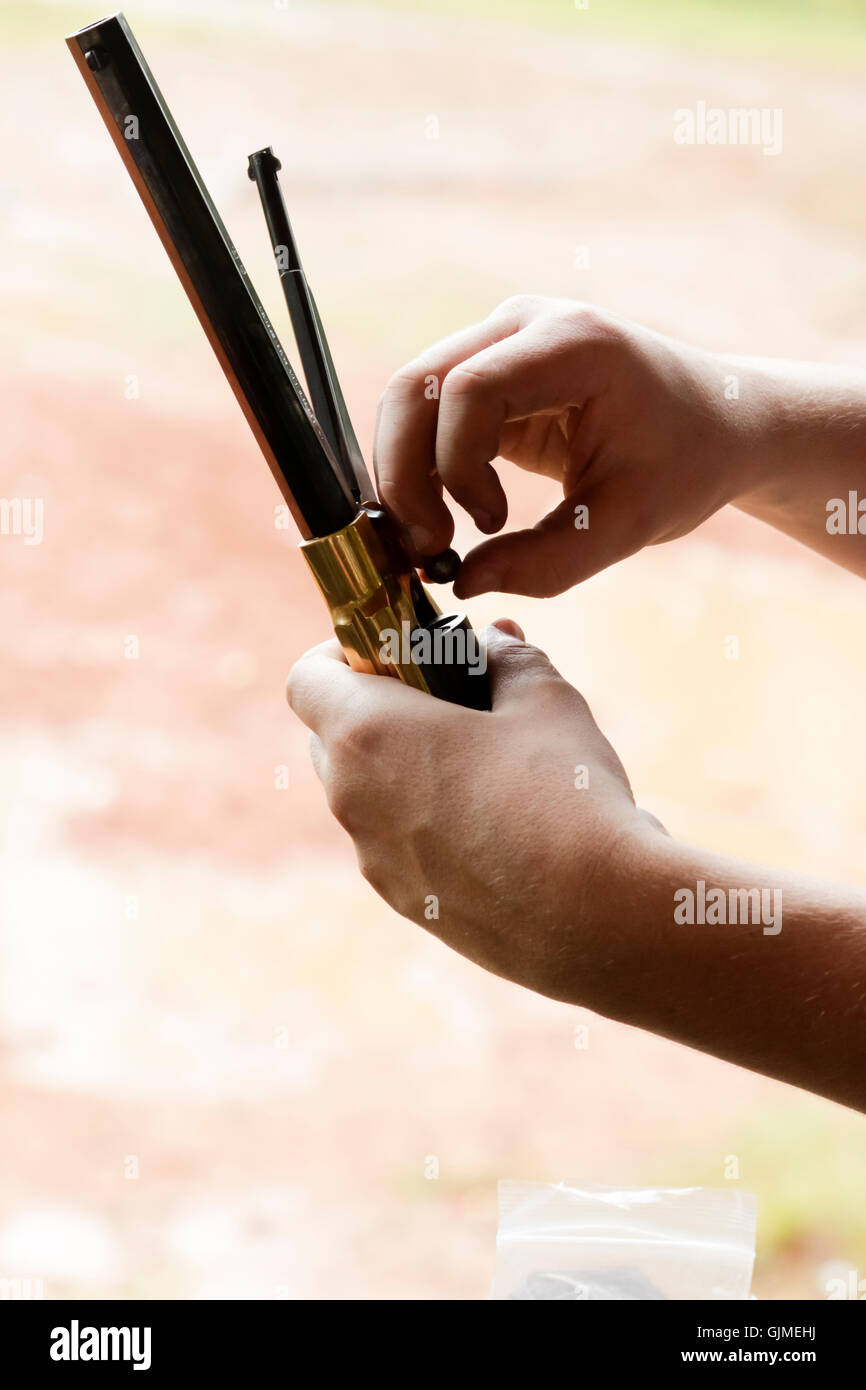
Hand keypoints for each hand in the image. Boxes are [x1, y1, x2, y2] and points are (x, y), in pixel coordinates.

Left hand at [287, 620, 654, 1004]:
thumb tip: (499, 641)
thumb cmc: (563, 794)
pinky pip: (395, 847)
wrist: (598, 915)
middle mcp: (352, 799)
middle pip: (327, 738)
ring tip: (478, 765)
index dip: (341, 654)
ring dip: (399, 771)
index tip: (394, 652)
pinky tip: (494, 825)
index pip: (306, 678)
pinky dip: (423, 825)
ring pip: (361, 797)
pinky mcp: (404, 903)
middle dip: (372, 711)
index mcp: (368, 734)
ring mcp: (374, 859)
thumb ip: (511, 659)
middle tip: (441, 701)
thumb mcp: (546, 701)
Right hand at [374, 295, 759, 596]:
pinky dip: (420, 468)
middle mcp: (525, 324)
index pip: (470, 389)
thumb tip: (463, 584)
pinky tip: (446, 517)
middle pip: (418, 385)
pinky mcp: (489, 369)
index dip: (457, 466)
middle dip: (405, 473)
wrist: (718, 422)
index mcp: (572, 343)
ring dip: (405, 473)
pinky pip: (426, 414)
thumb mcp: (631, 523)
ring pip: (410, 399)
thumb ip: (552, 562)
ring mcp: (501, 339)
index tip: (491, 523)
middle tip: (425, 547)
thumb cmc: (685, 463)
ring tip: (436, 540)